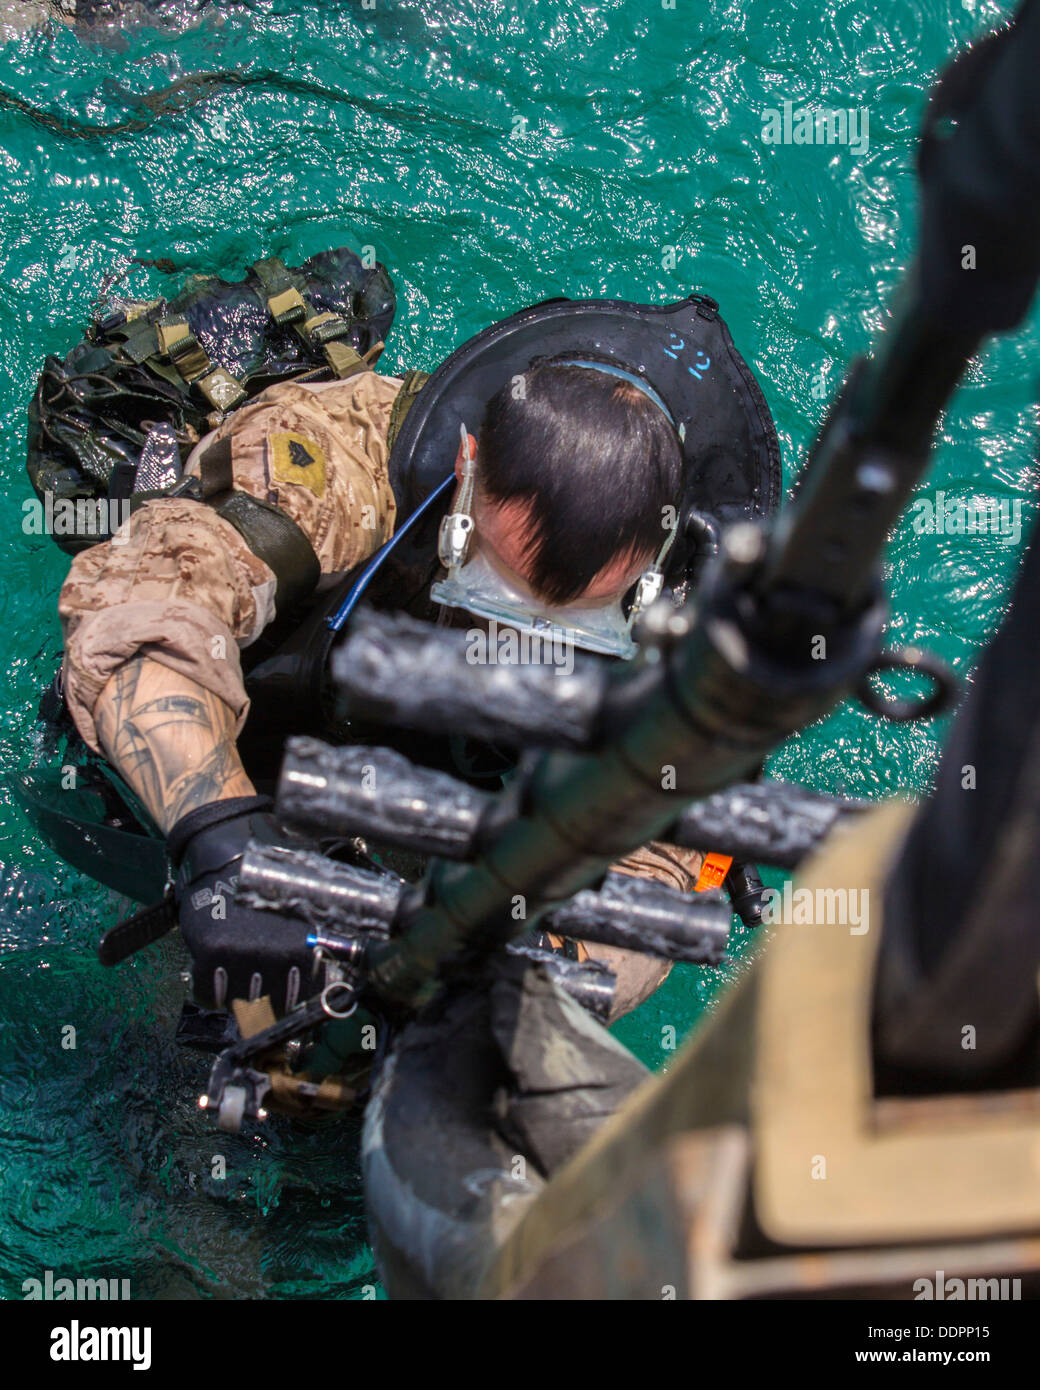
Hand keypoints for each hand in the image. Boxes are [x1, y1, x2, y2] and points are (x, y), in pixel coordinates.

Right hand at [169, 796, 320, 1013]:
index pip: (309, 991)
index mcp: (306, 941)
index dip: (297, 994)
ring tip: (235, 972)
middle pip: (275, 1002)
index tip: (288, 992)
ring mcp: (244, 954)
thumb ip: (314, 935)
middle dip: (267, 996)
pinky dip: (208, 992)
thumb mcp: (302, 901)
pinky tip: (213, 974)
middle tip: (257, 978)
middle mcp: (279, 952)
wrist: (225, 846)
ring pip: (241, 1003)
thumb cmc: (266, 873)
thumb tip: (332, 967)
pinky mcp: (212, 952)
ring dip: (237, 995)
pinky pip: (208, 994)